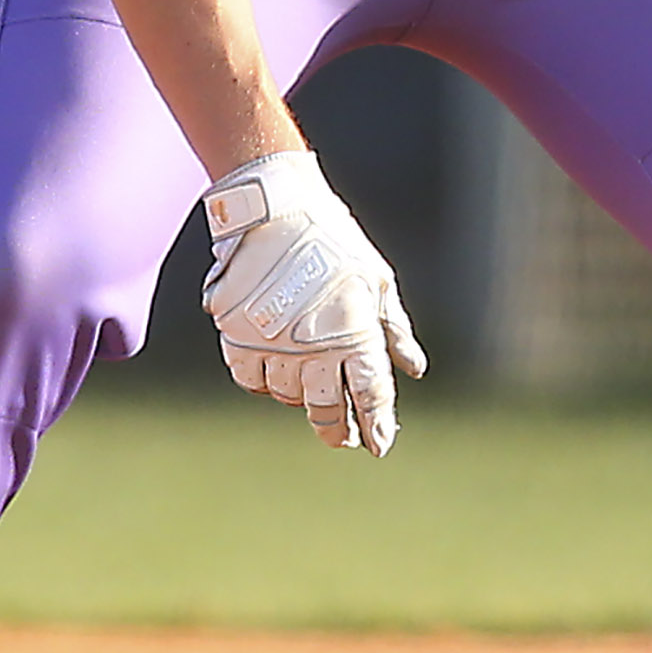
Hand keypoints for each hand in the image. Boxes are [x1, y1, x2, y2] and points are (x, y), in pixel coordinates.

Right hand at [202, 148, 426, 455]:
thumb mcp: (376, 280)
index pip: (370, 395)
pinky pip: (251, 379)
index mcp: (355, 332)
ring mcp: (273, 343)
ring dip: (302, 400)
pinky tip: (275, 374)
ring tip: (310, 392)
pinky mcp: (238, 335)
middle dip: (338, 429)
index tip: (379, 444)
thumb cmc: (333, 239)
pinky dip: (264, 383)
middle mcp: (314, 346)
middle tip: (344, 437)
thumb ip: (394, 330)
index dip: (377, 424)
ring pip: (288, 396)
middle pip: (326, 409)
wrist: (274, 208)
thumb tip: (414, 368)